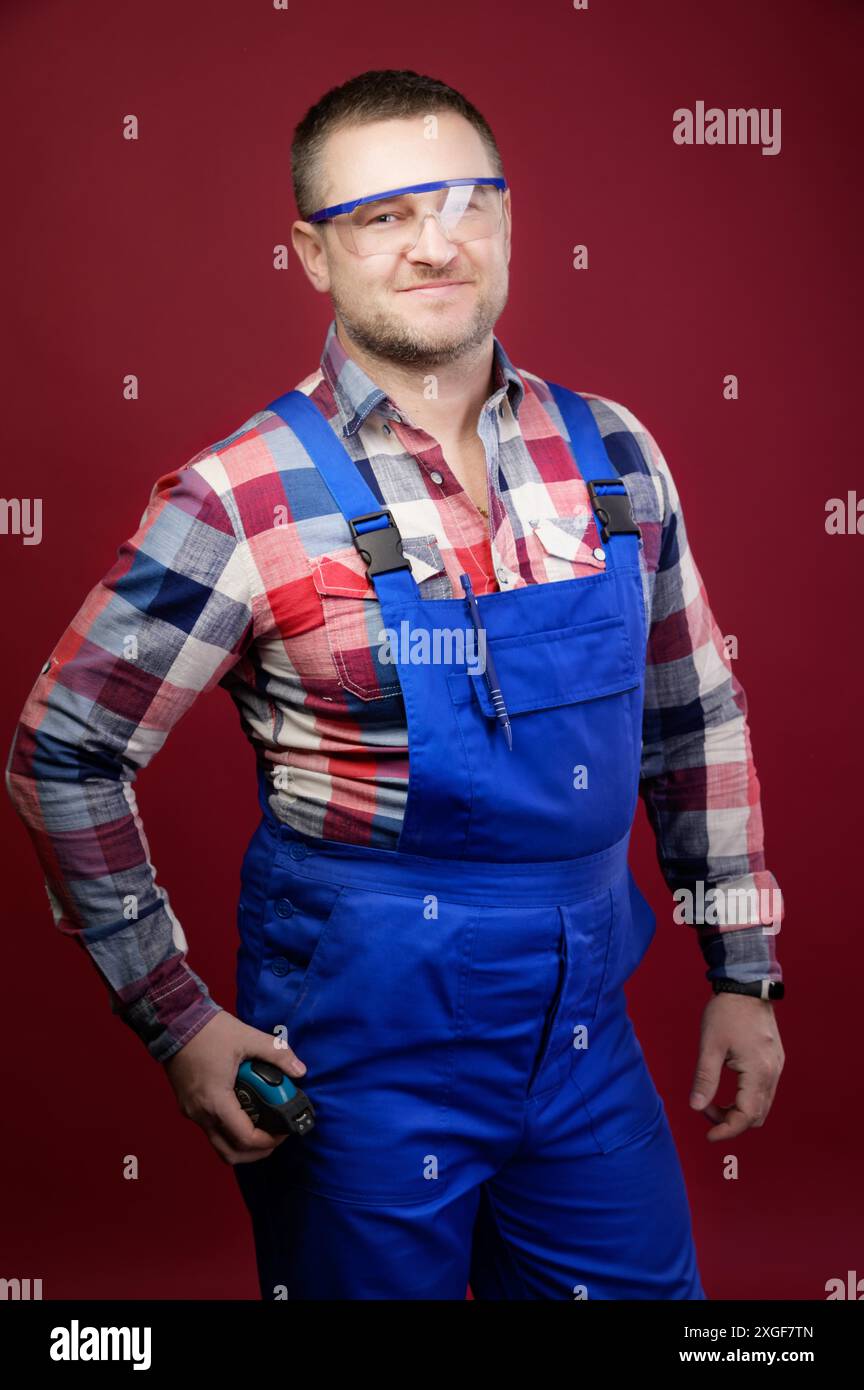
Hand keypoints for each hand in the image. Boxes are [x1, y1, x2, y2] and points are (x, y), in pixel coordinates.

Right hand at [162, 1010, 306, 1164]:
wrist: (173, 1021)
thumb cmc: (208, 1030)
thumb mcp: (247, 1037)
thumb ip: (277, 1054)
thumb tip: (300, 1070)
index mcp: (216, 1101)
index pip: (245, 1138)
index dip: (269, 1141)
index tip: (283, 1132)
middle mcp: (200, 1113)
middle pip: (230, 1153)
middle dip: (256, 1153)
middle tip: (275, 1138)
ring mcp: (191, 1111)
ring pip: (217, 1143)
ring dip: (240, 1145)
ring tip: (261, 1129)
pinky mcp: (187, 1105)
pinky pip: (209, 1129)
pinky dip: (228, 1131)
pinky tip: (243, 1114)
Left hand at [689, 992, 784, 1141]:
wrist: (746, 986)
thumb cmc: (726, 1013)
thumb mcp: (709, 1046)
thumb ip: (704, 1079)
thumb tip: (695, 1107)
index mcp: (758, 1072)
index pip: (746, 1116)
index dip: (726, 1130)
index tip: (708, 1136)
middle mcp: (773, 1074)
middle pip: (757, 1116)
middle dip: (731, 1121)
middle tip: (706, 1110)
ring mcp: (776, 1067)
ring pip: (762, 1105)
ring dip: (739, 1111)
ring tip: (713, 1101)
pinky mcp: (775, 1060)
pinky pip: (764, 1091)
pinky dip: (747, 1099)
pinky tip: (728, 1090)